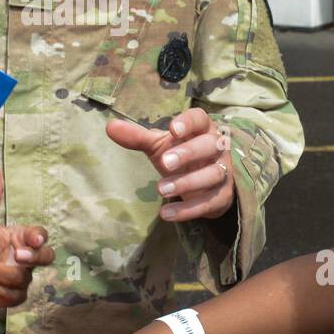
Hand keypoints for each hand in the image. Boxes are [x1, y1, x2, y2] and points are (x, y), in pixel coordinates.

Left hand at [0, 164, 53, 307]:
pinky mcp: (8, 297)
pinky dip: (3, 292)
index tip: (32, 239)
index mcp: (19, 238)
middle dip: (35, 257)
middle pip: (46, 257)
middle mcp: (22, 258)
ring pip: (27, 279)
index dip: (40, 237)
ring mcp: (17, 278)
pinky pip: (17, 297)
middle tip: (17, 256)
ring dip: (8, 276)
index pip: (40, 236)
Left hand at [107, 107, 233, 221]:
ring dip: (187, 183)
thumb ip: (137, 137)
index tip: (172, 129)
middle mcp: (217, 148)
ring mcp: (222, 172)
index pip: (200, 119)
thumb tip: (110, 126)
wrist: (203, 184)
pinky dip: (188, 210)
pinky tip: (166, 214)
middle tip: (165, 163)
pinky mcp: (222, 197)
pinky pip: (209, 203)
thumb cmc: (180, 154)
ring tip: (161, 189)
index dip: (188, 122)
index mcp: (201, 128)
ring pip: (212, 175)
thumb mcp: (159, 145)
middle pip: (209, 145)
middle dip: (188, 153)